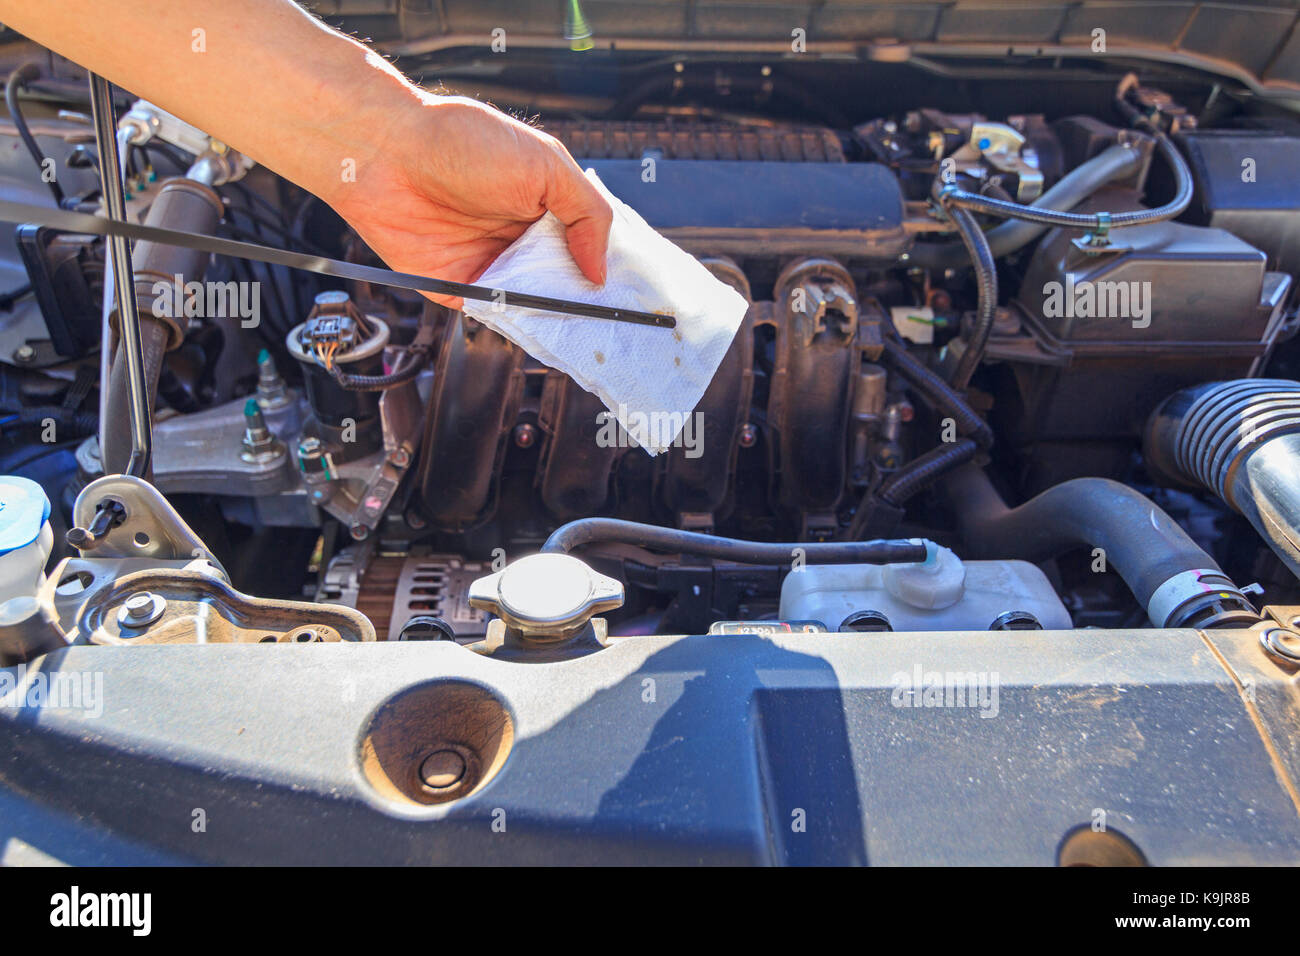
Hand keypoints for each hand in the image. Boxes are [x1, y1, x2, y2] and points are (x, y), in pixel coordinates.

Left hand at [325, 95, 611, 309]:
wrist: (388, 152)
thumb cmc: (463, 141)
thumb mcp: (547, 164)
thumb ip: (586, 214)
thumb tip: (600, 269)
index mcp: (543, 207)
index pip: (586, 247)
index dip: (606, 270)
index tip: (631, 294)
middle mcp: (519, 237)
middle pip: (563, 282)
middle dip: (585, 303)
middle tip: (615, 324)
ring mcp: (490, 264)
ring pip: (533, 305)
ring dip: (556, 319)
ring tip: (585, 332)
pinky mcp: (459, 288)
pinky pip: (496, 317)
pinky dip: (517, 326)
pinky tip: (541, 330)